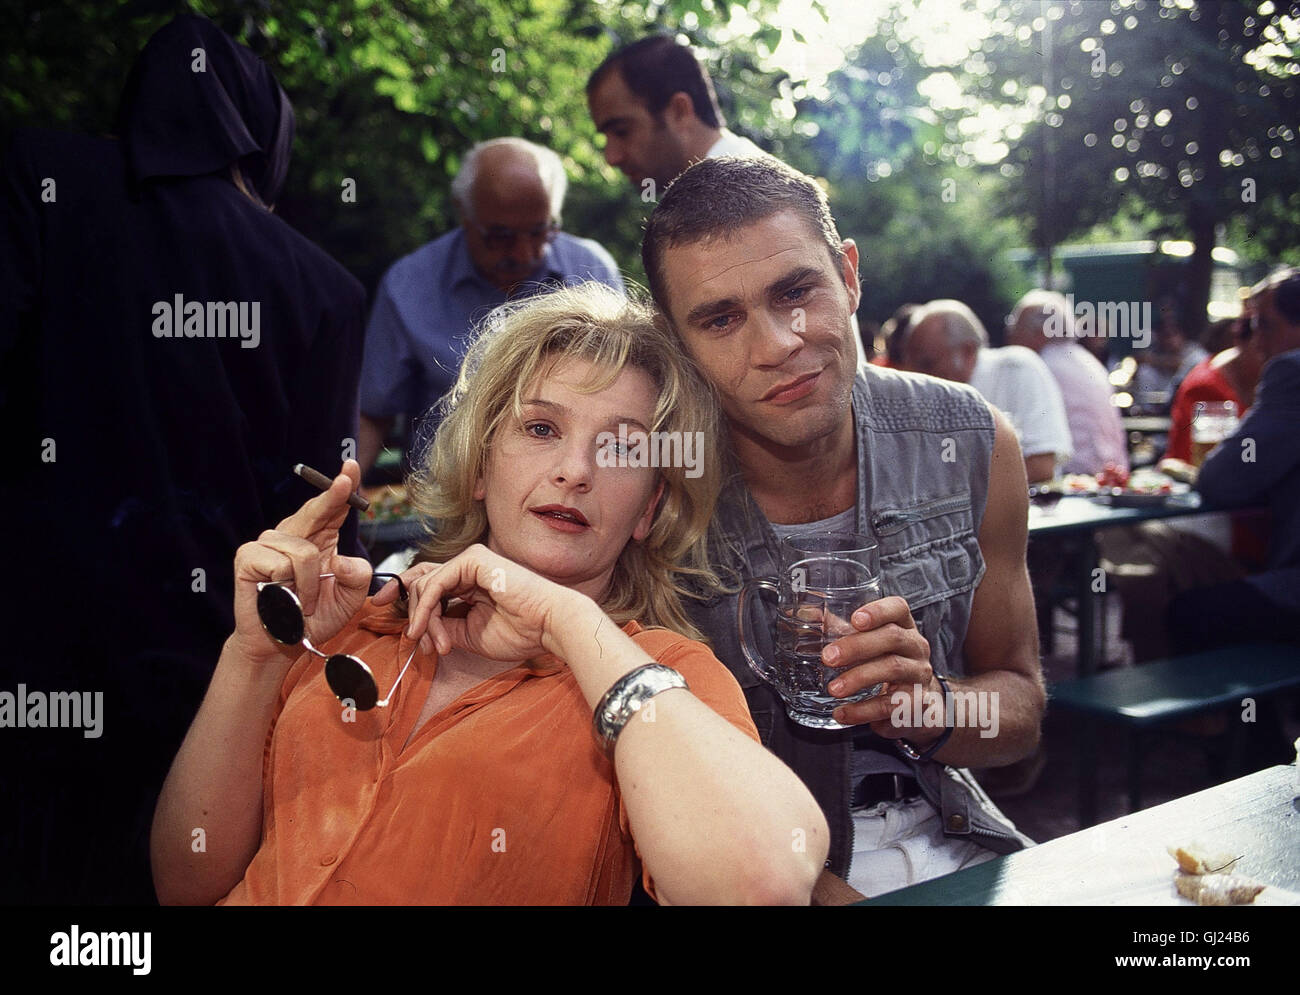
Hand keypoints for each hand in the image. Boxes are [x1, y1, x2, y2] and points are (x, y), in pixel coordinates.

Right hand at [230, 460, 372, 665]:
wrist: (282, 643)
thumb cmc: (314, 616)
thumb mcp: (350, 598)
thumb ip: (358, 576)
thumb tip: (341, 559)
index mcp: (320, 537)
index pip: (333, 506)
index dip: (343, 485)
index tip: (351, 466)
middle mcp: (294, 534)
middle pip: (316, 509)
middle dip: (333, 495)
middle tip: (346, 479)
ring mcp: (269, 542)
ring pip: (304, 551)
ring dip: (311, 584)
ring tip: (302, 600)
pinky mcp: (249, 556)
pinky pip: (283, 565)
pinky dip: (292, 588)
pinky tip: (282, 597)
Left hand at [402, 544, 584, 662]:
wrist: (549, 626)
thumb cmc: (520, 631)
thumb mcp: (470, 634)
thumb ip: (443, 626)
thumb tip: (417, 627)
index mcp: (469, 582)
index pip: (427, 581)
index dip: (401, 592)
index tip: (378, 607)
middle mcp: (468, 567)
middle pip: (420, 581)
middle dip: (407, 610)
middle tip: (412, 639)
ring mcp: (471, 560)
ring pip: (425, 585)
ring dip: (423, 619)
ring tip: (435, 645)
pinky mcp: (473, 559)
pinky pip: (436, 582)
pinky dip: (427, 607)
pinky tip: (425, 627)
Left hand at [820, 596, 942, 741]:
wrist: (913, 702)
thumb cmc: (884, 662)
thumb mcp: (867, 643)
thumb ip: (840, 628)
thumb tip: (806, 615)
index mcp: (903, 625)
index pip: (898, 608)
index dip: (878, 611)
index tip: (855, 619)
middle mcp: (915, 646)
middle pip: (892, 637)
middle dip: (857, 646)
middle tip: (828, 658)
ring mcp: (918, 674)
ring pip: (893, 668)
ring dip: (859, 678)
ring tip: (833, 689)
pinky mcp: (916, 703)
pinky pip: (890, 705)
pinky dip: (863, 710)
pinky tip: (842, 713)